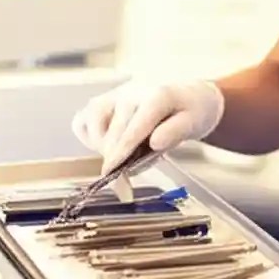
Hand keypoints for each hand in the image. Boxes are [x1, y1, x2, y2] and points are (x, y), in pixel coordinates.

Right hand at [70, 79, 224, 169]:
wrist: (190, 95)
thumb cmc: (191, 111)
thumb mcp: (195, 122)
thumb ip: (175, 132)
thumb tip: (155, 142)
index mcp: (156, 96)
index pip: (133, 129)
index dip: (121, 154)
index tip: (113, 175)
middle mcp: (131, 92)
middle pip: (112, 131)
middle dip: (114, 161)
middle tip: (123, 187)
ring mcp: (115, 94)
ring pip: (92, 121)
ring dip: (100, 145)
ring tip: (121, 158)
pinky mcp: (105, 100)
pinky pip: (83, 118)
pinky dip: (88, 135)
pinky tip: (105, 145)